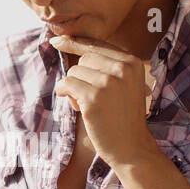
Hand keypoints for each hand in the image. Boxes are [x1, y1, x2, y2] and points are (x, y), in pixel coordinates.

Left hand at [51, 34, 158, 168]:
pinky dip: (64, 93)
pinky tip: (76, 106)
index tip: (56, 39)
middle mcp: (122, 69)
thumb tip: (75, 46)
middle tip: (94, 98)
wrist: (132, 148)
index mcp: (132, 63)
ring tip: (91, 106)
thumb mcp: (126, 85)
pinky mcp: (93, 98)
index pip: (98, 45)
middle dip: (81, 76)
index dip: (76, 42)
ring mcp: (108, 83)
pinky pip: (66, 84)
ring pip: (74, 71)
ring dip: (74, 88)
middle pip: (84, 58)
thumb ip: (108, 66)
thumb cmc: (124, 117)